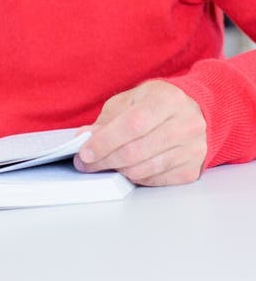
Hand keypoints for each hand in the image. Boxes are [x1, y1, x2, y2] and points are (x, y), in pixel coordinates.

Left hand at [75, 80, 206, 186]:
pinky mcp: (192, 169)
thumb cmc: (158, 104)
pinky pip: (155, 181)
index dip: (105, 141)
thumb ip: (108, 119)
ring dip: (118, 170)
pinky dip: (136, 177)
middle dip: (106, 160)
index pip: (132, 125)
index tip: (85, 152)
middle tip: (87, 163)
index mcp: (168, 99)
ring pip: (144, 169)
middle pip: (136, 151)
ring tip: (106, 164)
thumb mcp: (131, 100)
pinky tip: (128, 167)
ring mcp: (192, 149)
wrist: (194, 111)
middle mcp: (186, 124)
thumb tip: (85, 138)